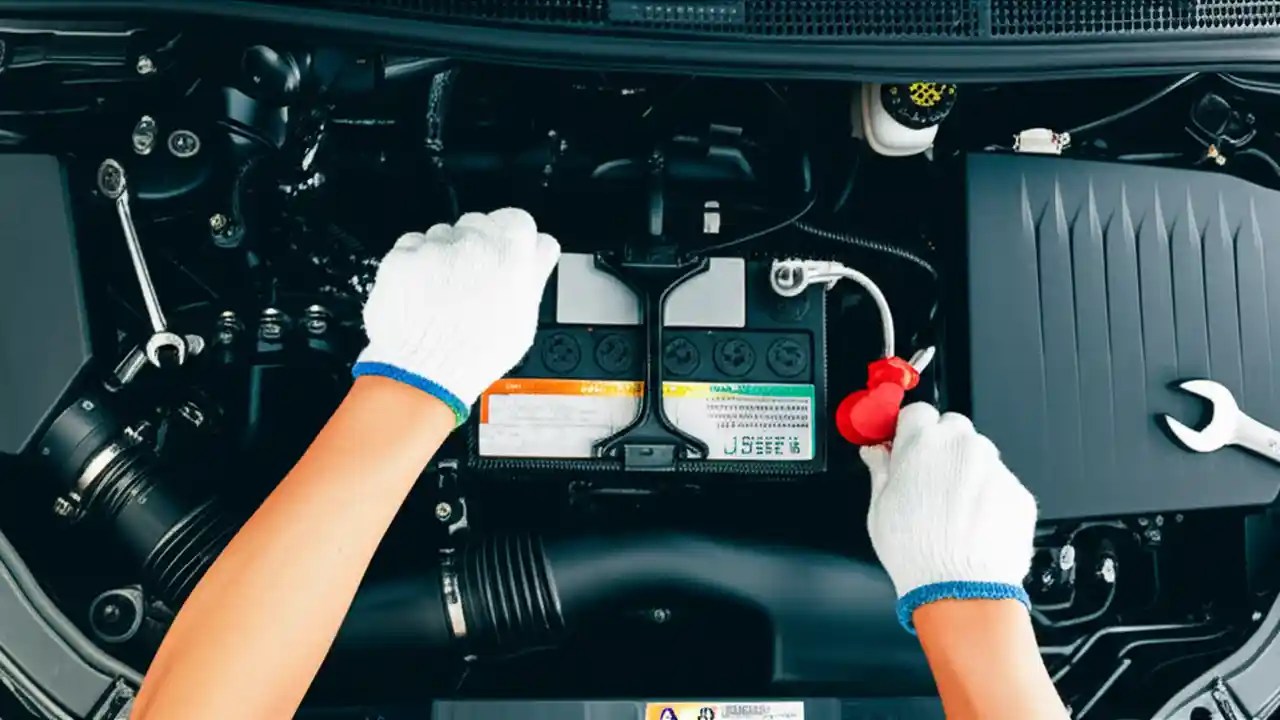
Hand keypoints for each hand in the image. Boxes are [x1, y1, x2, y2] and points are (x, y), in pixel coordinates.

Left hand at [353, 208, 559, 423]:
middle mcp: (474, 244)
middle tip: (473, 282)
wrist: (423, 372)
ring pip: (444, 234)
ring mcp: (436, 248)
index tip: (505, 255)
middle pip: (479, 224)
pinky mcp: (404, 255)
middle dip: (477, 247)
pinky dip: (416, 263)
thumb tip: (541, 249)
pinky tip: (424, 292)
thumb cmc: (474, 353)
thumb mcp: (525, 318)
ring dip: (445, 255)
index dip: (512, 240)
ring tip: (445, 294)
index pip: (518, 220)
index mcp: (511, 256)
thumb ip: (535, 273)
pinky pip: (412, 246)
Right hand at [860, 403, 1036, 630]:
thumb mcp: (879, 508)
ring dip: (966, 471)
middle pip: (952, 428)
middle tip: (928, 481)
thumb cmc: (917, 554)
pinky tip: (973, 523)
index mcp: (922, 443)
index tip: (905, 446)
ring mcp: (995, 467)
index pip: (917, 412)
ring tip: (952, 510)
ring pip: (979, 454)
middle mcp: (962, 447)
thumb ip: (880, 470)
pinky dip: (989, 496)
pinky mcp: (1018, 491)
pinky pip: (1000, 482)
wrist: (962, 590)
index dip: (910, 430)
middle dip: (941, 448)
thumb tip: (875, 453)